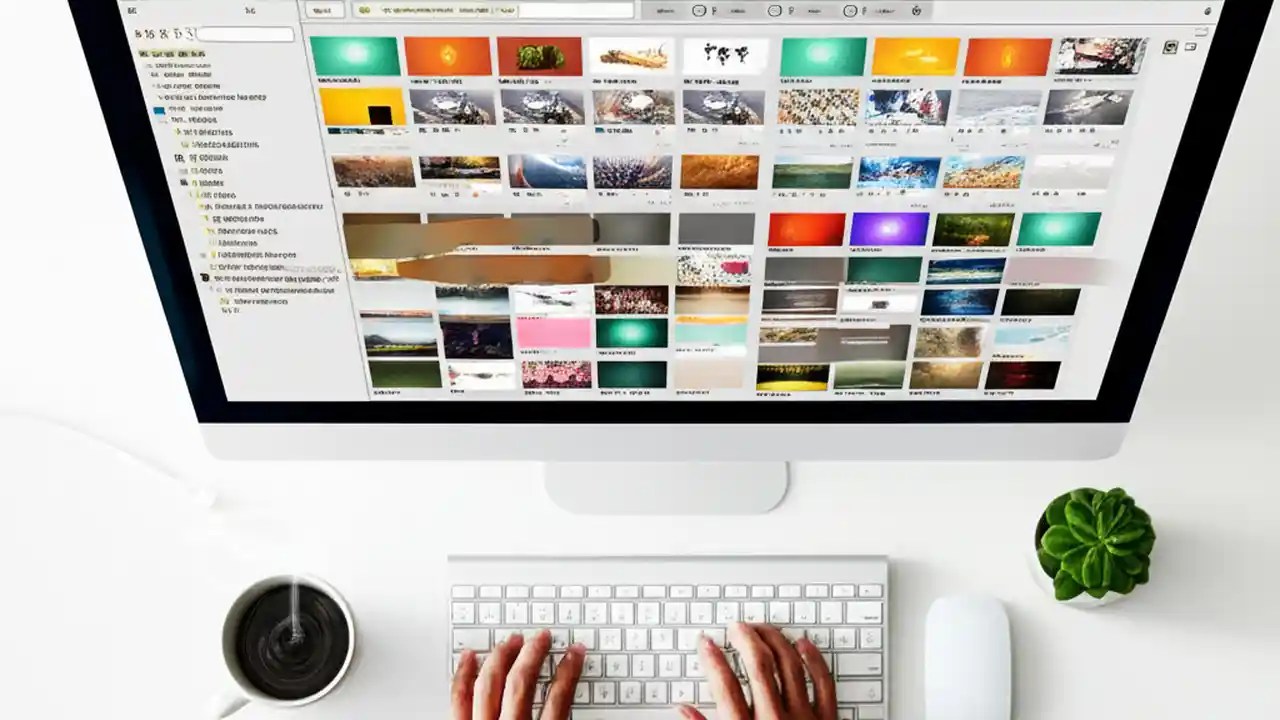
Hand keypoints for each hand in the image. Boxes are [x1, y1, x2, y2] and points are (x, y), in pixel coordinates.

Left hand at [451, 630, 585, 719]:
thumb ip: (561, 719)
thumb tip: (574, 708)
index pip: (558, 701)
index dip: (569, 673)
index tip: (575, 653)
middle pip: (520, 683)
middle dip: (532, 655)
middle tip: (542, 637)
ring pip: (489, 684)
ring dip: (501, 657)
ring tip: (512, 640)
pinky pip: (459, 698)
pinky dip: (463, 675)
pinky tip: (469, 657)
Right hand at [684, 623, 836, 719]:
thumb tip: (684, 710)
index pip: (724, 684)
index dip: (712, 658)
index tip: (706, 642)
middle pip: (759, 665)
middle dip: (744, 638)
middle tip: (735, 627)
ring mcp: (804, 719)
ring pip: (790, 665)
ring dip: (775, 640)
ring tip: (762, 628)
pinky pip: (823, 682)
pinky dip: (813, 659)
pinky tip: (803, 644)